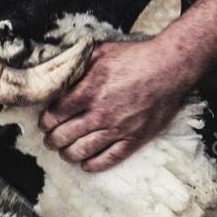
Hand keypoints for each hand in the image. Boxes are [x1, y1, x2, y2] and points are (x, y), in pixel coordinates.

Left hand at [39, 38, 198, 172]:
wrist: (170, 67)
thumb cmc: (136, 57)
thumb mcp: (101, 51)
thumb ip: (77, 63)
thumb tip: (56, 70)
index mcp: (88, 91)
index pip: (54, 115)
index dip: (45, 122)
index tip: (45, 123)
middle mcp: (99, 113)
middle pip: (63, 136)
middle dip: (52, 140)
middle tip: (51, 139)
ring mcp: (116, 129)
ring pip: (81, 151)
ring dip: (67, 154)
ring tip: (65, 152)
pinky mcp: (133, 139)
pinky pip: (107, 160)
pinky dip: (92, 165)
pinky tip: (85, 164)